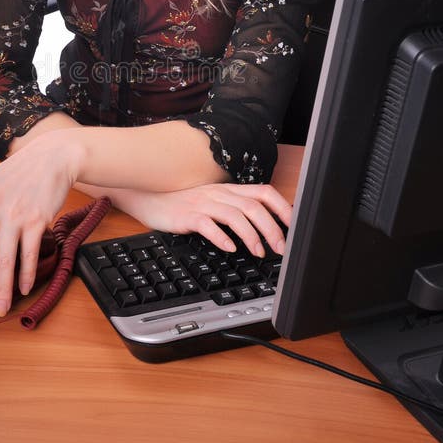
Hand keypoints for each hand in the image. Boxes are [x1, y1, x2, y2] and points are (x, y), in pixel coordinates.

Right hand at [130, 182, 290, 256]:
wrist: (148, 196)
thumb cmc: (181, 202)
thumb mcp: (211, 201)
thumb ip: (234, 209)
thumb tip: (263, 227)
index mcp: (229, 190)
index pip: (264, 192)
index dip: (282, 207)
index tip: (295, 226)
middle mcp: (219, 194)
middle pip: (254, 206)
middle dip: (272, 228)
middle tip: (280, 248)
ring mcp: (203, 203)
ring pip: (235, 215)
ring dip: (251, 235)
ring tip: (258, 252)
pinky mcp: (187, 215)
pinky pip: (207, 224)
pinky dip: (221, 236)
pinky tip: (229, 248)